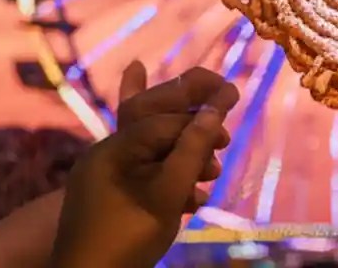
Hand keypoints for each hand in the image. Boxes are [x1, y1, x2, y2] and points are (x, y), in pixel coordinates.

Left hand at [50, 65, 239, 267]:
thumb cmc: (126, 237)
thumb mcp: (166, 195)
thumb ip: (191, 151)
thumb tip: (215, 109)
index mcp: (114, 148)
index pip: (163, 118)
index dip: (199, 111)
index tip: (232, 101)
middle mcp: (105, 155)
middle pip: (152, 122)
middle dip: (190, 118)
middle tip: (223, 115)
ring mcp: (105, 178)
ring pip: (151, 151)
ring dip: (185, 155)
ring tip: (213, 171)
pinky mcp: (110, 200)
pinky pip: (144, 176)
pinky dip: (169, 178)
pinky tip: (195, 196)